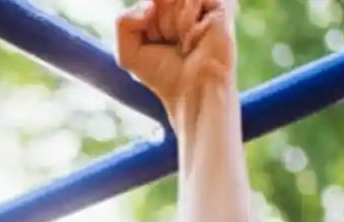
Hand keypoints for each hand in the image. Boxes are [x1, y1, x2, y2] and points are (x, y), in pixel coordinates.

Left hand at [116, 0, 236, 116]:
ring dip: (172, 23)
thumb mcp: (128, 53)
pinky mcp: (220, 6)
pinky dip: (187, 18)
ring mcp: (201, 5)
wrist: (191, 90)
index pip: (146, 1)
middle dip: (157, 24)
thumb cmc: (163, 75)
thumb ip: (124, 21)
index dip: (144, 20)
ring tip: (184, 43)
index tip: (154, 41)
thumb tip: (151, 4)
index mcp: (161, 12)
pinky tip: (194, 37)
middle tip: (171, 43)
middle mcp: (182, 5)